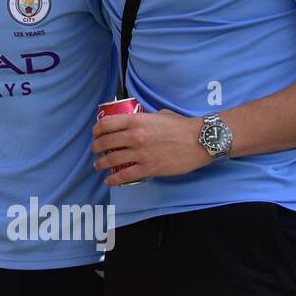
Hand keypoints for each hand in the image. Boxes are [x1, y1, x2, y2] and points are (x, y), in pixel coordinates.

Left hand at [92, 109, 210, 185]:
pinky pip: (125, 175)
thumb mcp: (159, 114)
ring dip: (101, 163)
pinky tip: (110, 180)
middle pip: (105, 142)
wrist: (200, 140)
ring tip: (98, 165)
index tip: (95, 133)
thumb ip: (144, 118)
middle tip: (96, 150)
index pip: (106, 123)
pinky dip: (114, 179)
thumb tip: (135, 120)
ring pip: (111, 160)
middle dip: (96, 147)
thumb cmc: (182, 126)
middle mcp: (134, 136)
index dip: (96, 129)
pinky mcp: (149, 168)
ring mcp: (141, 154)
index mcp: (136, 120)